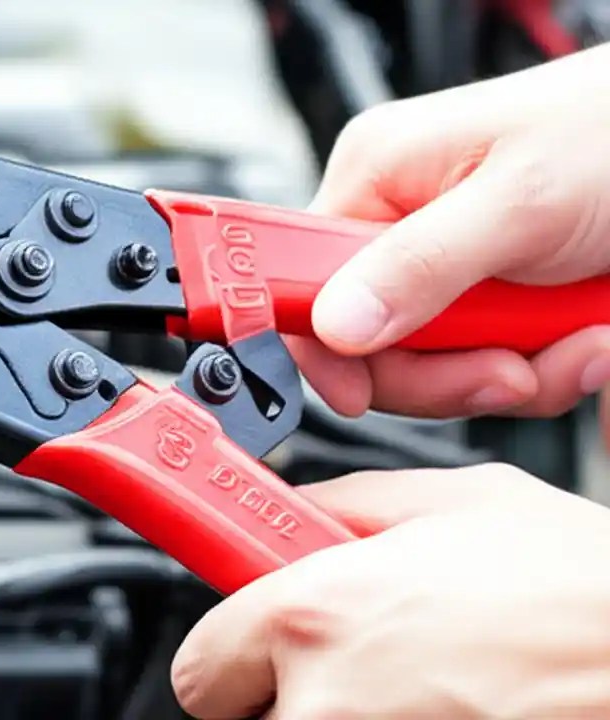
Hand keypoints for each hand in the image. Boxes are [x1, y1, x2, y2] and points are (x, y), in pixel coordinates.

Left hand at [172, 464, 609, 718]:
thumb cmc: (573, 584)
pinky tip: (443, 709)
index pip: (197, 666)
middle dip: (279, 692)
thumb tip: (284, 511)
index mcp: (311, 616)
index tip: (249, 647)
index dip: (229, 653)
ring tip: (412, 689)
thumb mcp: (445, 502)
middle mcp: (323, 705)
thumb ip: (337, 509)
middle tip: (344, 666)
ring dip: (332, 719)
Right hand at [292, 43, 609, 436]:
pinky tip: (579, 336)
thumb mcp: (518, 202)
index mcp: (375, 177)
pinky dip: (541, 366)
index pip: (301, 284)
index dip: (324, 348)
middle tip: (508, 368)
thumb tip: (333, 324)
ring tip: (573, 340)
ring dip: (511, 372)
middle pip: (371, 345)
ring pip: (434, 365)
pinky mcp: (489, 294)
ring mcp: (444, 264)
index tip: (355, 395)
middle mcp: (397, 223)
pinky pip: (484, 362)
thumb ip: (419, 266)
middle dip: (449, 372)